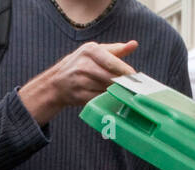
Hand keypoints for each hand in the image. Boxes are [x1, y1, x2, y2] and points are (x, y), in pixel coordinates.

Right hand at [19, 41, 137, 124]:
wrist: (57, 82)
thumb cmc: (81, 64)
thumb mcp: (95, 52)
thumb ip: (116, 50)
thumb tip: (134, 44)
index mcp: (90, 50)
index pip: (113, 63)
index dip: (126, 72)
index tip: (137, 79)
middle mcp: (84, 65)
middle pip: (111, 78)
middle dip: (123, 85)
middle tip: (134, 90)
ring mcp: (81, 81)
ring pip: (106, 90)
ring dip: (116, 93)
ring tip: (124, 94)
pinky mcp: (80, 96)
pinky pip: (99, 99)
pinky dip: (107, 101)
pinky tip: (113, 101)